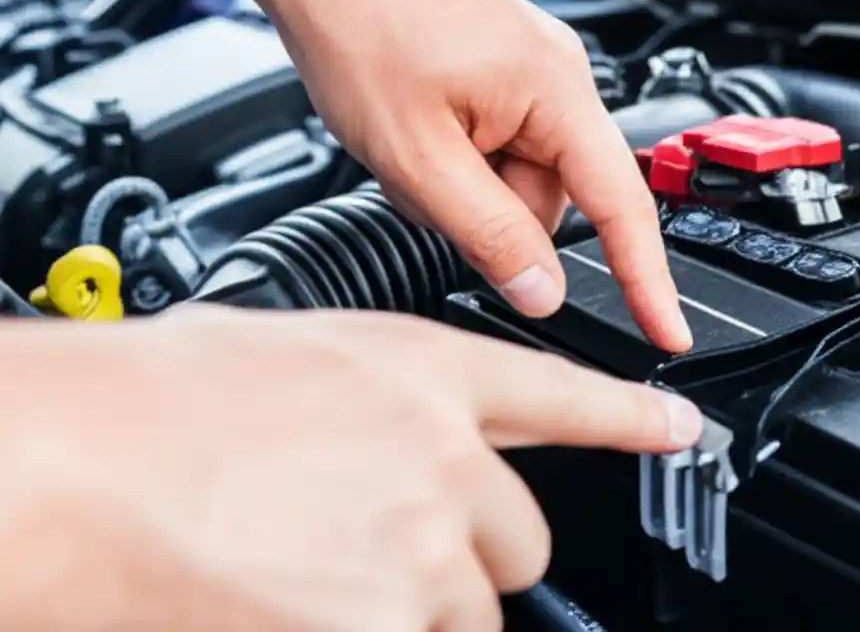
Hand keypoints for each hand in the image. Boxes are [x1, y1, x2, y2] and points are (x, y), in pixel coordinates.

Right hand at [0, 307, 702, 630]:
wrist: (76, 466)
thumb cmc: (155, 402)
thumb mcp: (294, 359)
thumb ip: (376, 405)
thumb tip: (396, 437)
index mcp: (424, 374)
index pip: (570, 395)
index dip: (635, 417)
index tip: (678, 430)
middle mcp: (445, 460)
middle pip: (524, 537)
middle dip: (473, 554)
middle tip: (389, 546)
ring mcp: (423, 549)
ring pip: (470, 608)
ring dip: (418, 605)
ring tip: (321, 574)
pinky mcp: (388, 625)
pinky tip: (303, 601)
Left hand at [128, 0, 691, 351]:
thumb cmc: (360, 29)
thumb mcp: (417, 157)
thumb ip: (487, 233)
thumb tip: (541, 290)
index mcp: (555, 91)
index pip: (623, 207)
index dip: (648, 280)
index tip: (669, 332)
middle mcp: (560, 76)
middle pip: (556, 197)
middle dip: (493, 215)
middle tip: (426, 186)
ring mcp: (533, 71)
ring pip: (522, 179)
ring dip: (469, 190)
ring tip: (411, 152)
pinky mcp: (505, 72)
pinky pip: (502, 146)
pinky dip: (461, 161)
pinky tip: (419, 135)